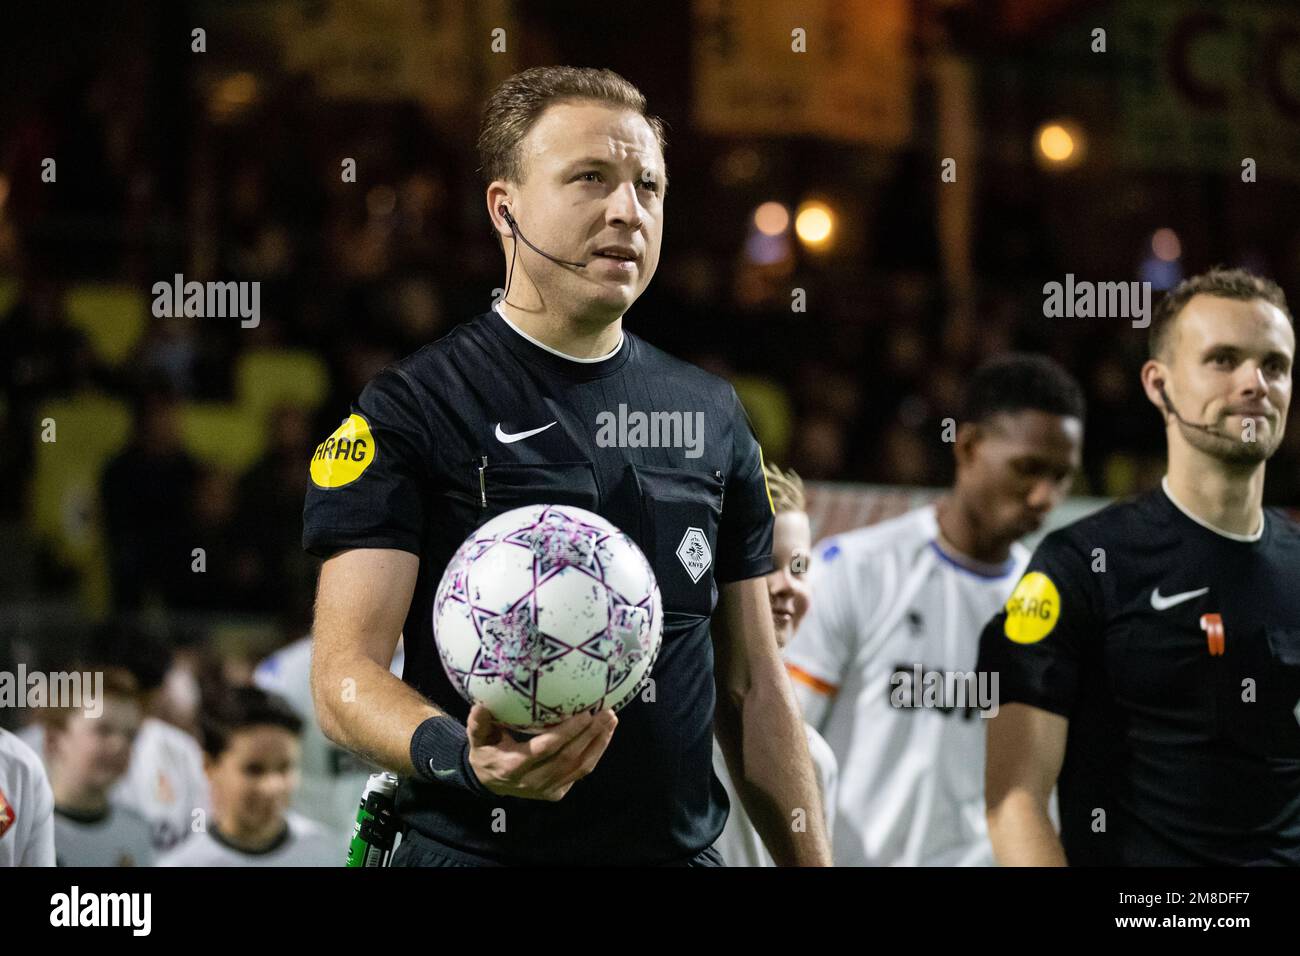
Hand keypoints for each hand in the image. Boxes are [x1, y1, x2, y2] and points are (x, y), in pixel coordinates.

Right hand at [466, 704, 616, 800]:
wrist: (488, 783)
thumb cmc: (486, 752)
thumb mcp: (477, 738)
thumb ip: (479, 723)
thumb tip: (482, 704)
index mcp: (513, 766)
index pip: (545, 749)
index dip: (566, 732)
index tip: (584, 713)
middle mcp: (532, 782)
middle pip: (567, 758)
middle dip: (590, 734)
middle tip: (606, 711)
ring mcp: (546, 789)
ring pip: (579, 768)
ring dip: (598, 743)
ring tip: (611, 720)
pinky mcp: (556, 793)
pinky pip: (580, 773)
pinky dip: (595, 753)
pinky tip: (604, 734)